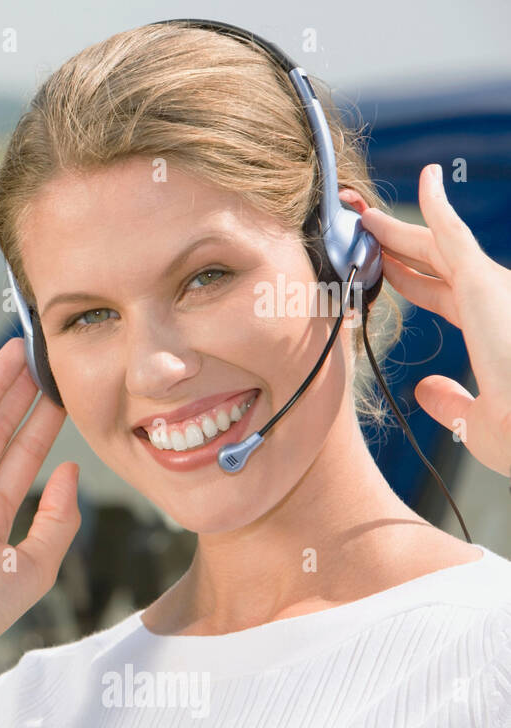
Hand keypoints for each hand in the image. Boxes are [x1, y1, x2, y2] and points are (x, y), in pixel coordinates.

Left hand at [361, 164, 510, 477]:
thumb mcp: (473, 423)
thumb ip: (446, 401)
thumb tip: (424, 388)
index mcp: (489, 327)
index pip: (437, 290)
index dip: (403, 274)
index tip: (376, 265)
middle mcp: (494, 298)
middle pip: (432, 258)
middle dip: (392, 240)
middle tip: (359, 221)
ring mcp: (492, 287)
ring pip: (436, 243)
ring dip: (396, 225)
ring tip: (363, 208)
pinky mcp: (486, 282)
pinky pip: (453, 233)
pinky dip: (437, 205)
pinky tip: (426, 178)